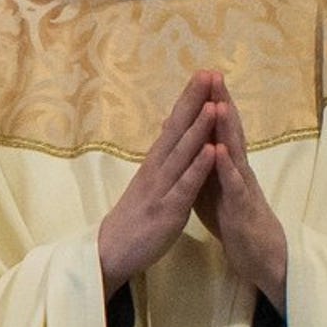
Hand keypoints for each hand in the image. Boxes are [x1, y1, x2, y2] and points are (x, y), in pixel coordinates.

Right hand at [97, 72, 217, 291]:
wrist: (112, 252)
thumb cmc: (134, 218)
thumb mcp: (148, 182)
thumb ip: (161, 159)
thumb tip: (168, 134)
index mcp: (155, 163)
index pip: (173, 124)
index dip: (188, 99)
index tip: (203, 74)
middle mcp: (157, 169)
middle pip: (177, 130)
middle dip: (194, 102)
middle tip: (208, 74)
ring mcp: (161, 189)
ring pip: (182, 154)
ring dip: (198, 129)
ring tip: (214, 105)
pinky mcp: (167, 210)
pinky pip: (185, 186)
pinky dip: (198, 168)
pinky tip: (210, 151)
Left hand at [193, 89, 287, 303]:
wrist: (257, 254)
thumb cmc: (233, 217)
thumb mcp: (213, 184)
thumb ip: (204, 161)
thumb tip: (190, 138)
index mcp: (225, 163)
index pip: (216, 128)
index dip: (208, 102)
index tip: (199, 75)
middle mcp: (236, 168)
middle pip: (228, 130)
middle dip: (220, 102)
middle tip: (213, 74)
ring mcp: (242, 186)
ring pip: (234, 152)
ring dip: (226, 129)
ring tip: (218, 104)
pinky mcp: (242, 208)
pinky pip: (235, 186)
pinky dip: (227, 168)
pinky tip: (221, 152)